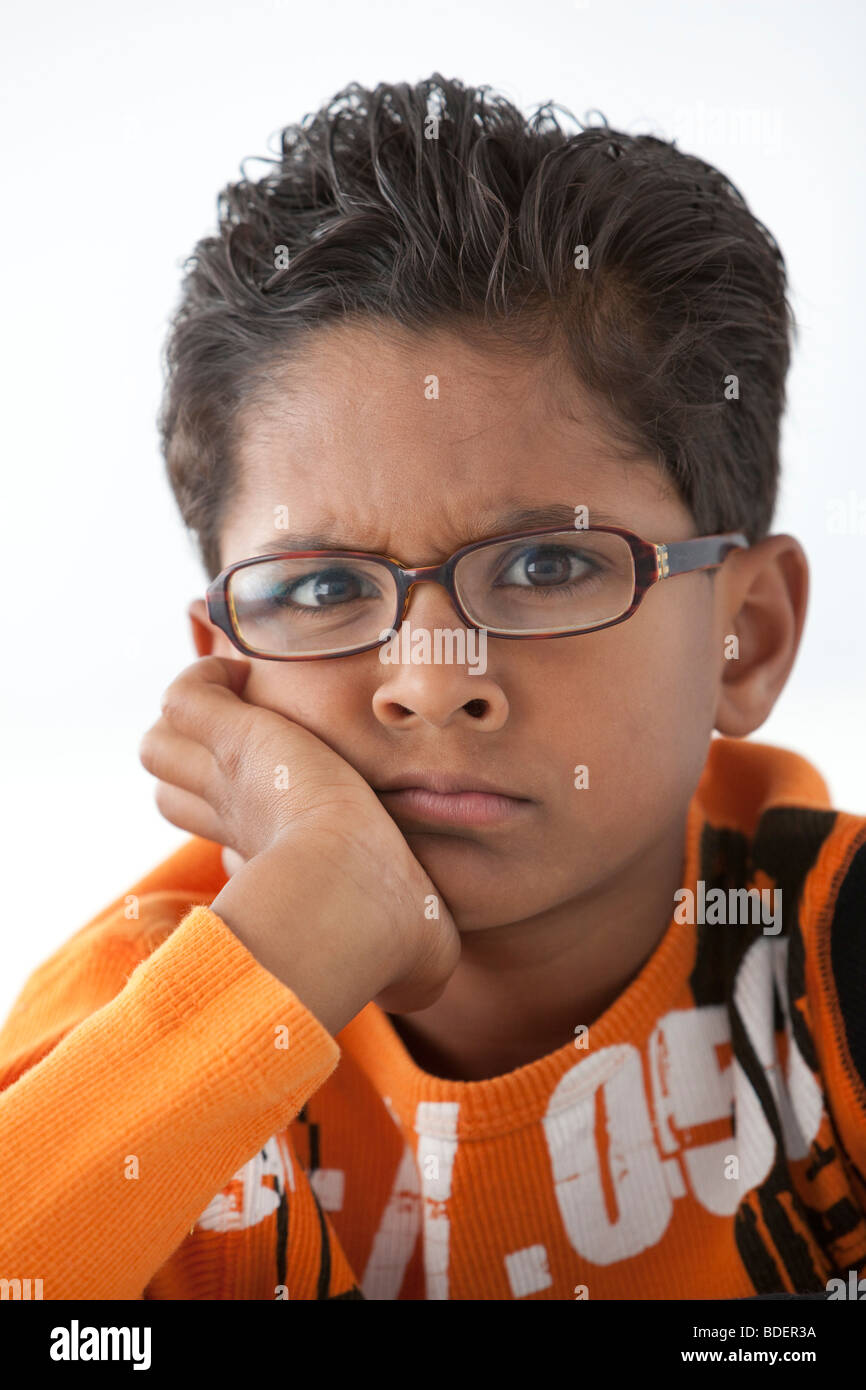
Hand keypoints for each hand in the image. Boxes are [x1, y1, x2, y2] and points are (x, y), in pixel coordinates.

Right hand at [139, 656, 460, 1023]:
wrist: (356, 903)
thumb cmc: (385, 942)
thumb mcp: (409, 965)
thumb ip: (413, 977)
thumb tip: (419, 998)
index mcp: (268, 864)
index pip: (223, 833)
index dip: (240, 821)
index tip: (284, 819)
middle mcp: (233, 819)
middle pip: (172, 786)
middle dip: (199, 765)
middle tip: (254, 750)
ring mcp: (226, 777)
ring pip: (161, 744)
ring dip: (192, 725)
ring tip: (243, 707)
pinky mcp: (233, 737)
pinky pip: (186, 696)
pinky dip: (205, 681)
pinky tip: (245, 679)